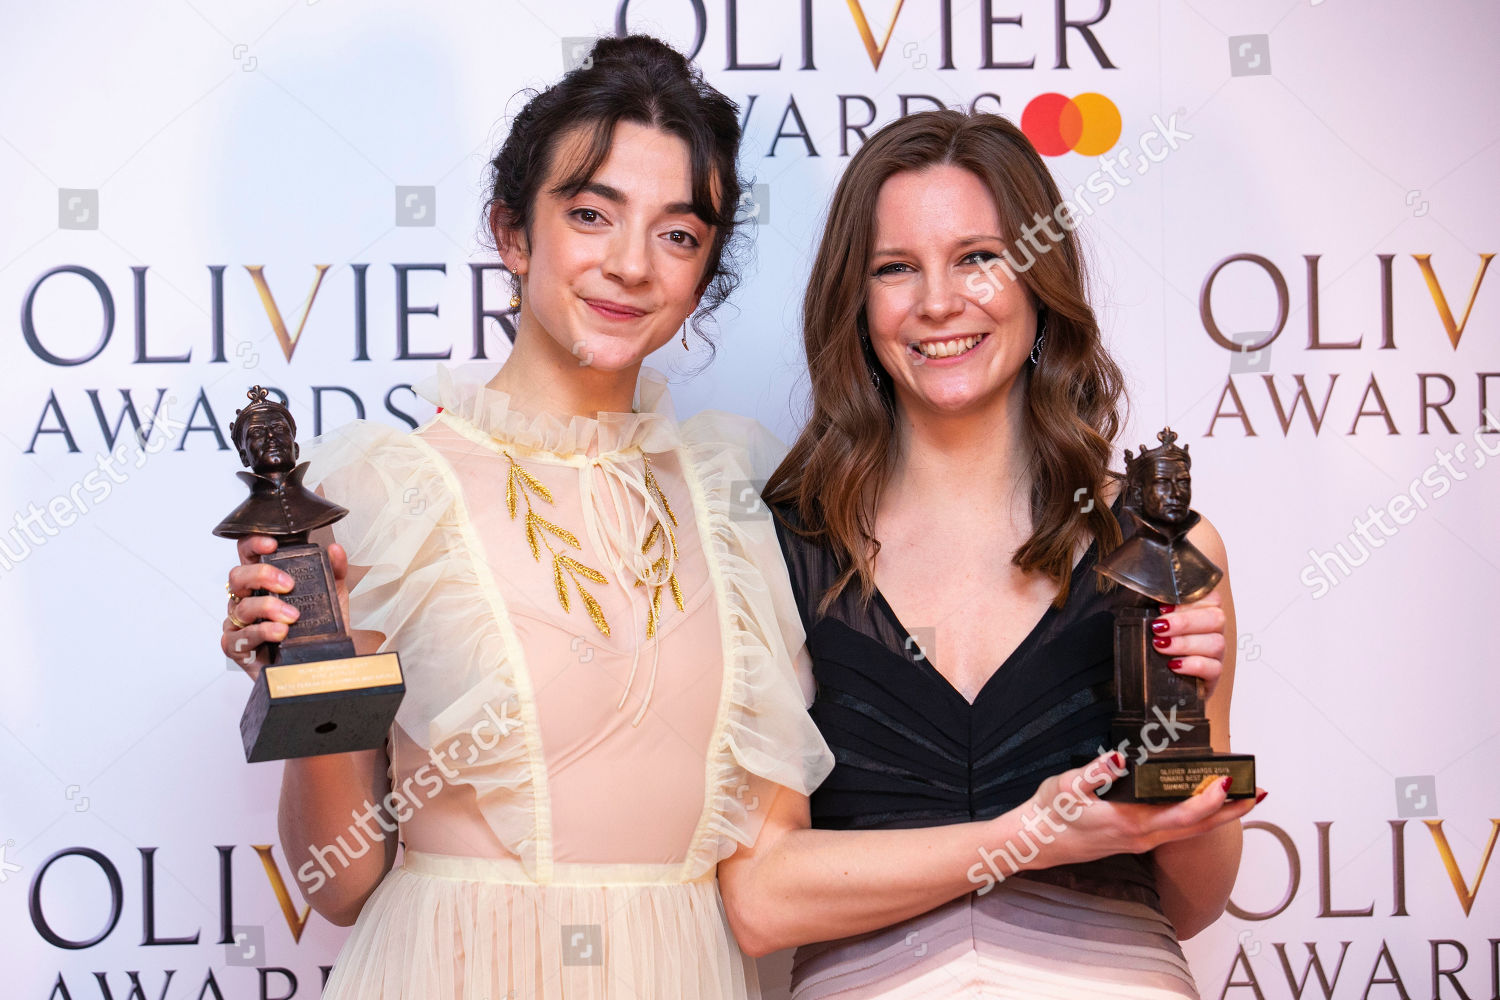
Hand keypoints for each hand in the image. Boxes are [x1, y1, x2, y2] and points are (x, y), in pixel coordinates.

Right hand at [221, 535, 349, 679]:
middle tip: (288, 585)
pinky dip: (262, 632)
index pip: (248, 554)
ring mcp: (239, 623)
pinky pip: (240, 637)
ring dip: (268, 608)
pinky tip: (279, 632)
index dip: (253, 544)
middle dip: (262, 575)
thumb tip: (335, 549)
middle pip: (237, 576)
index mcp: (262, 582)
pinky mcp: (237, 648)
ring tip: (292, 616)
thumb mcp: (331, 596)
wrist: (319, 664)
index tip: (272, 544)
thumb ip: (334, 571)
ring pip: (242, 607)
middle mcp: (246, 599)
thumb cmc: (316, 628)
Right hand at [1004, 751, 1261, 869]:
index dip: (1208, 800)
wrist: (1033, 842)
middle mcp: (1142, 837)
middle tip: (1260, 792)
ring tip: (1247, 798)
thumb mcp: (1064, 787)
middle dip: (1232, 811)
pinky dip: (1200, 818)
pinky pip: (1178, 831)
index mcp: (1129, 823)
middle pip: (1199, 828)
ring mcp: (1141, 841)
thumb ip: (1093, 773)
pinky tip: (1207, 804)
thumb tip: (1119, 756)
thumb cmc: (1048, 813)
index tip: (1226, 780)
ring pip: (1192, 831)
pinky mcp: (1137, 839)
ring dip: (1221, 816)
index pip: (1181, 815)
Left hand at [1149, 591, 1225, 698]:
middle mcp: (1211, 630)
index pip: (1210, 596)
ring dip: (1185, 643)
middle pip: (1216, 618)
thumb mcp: (1146, 617)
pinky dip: (1193, 665)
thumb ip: (1149, 600)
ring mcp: (1214, 654)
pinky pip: (1214, 668)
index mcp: (1200, 610)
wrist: (1144, 678)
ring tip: (1160, 646)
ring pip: (1216, 643)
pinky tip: (1174, 665)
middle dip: (1185, 622)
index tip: (1163, 606)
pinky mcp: (1211, 676)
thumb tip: (1141, 587)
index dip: (1190, 599)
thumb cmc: (1147, 642)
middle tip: (1158, 628)